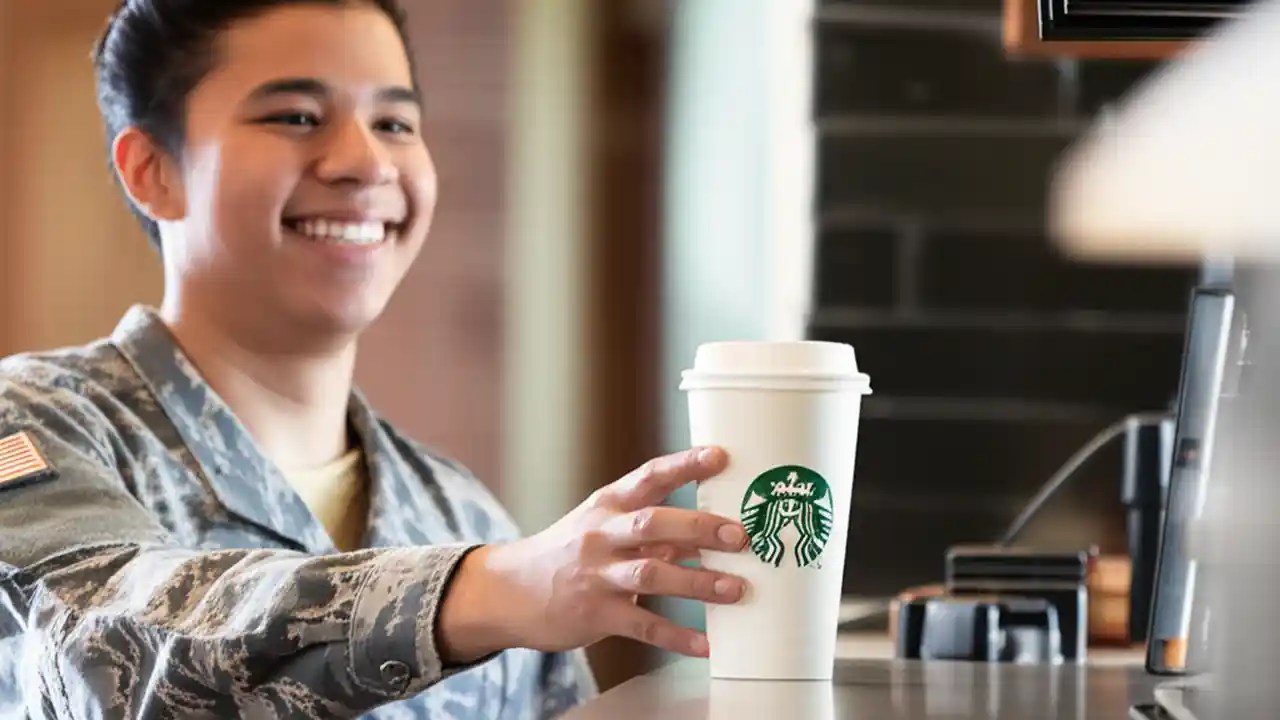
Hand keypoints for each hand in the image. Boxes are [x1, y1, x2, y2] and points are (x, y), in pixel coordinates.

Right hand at [437, 447, 747, 660]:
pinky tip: (706, 643)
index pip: (649, 476)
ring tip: (736, 589)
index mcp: (607, 505)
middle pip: (653, 523)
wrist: (509, 592)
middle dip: (699, 527)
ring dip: (697, 582)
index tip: (721, 455)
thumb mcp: (603, 528)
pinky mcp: (595, 614)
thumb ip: (654, 530)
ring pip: (651, 575)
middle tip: (740, 535)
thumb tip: (711, 532)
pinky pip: (642, 625)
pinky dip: (676, 636)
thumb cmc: (567, 554)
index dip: (685, 465)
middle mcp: (601, 535)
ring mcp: (597, 575)